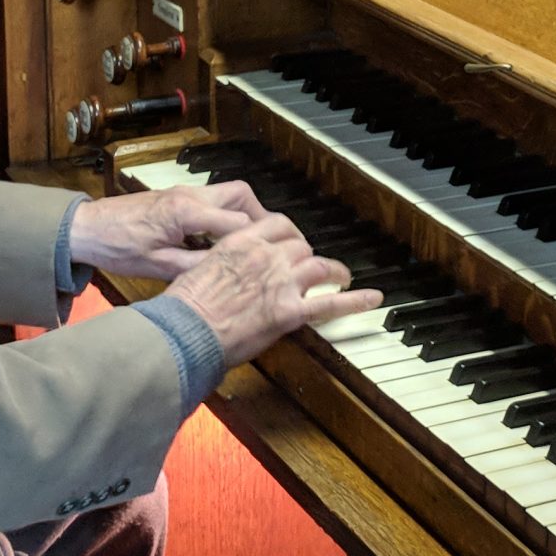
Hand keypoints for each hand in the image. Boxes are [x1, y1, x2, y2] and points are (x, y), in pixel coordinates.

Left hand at [67, 181, 266, 282]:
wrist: (88, 228)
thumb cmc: (117, 248)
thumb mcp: (158, 266)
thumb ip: (195, 267)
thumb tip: (229, 273)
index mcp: (186, 213)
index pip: (239, 222)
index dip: (258, 242)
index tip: (270, 258)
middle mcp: (190, 196)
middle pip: (242, 194)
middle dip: (260, 216)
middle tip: (266, 243)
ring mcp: (184, 192)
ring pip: (229, 193)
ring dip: (244, 213)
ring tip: (247, 242)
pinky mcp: (177, 196)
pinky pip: (213, 199)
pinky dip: (226, 214)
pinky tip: (222, 238)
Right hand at [160, 213, 381, 369]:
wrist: (185, 330)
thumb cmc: (184, 308)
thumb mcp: (197, 270)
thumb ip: (221, 266)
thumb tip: (227, 274)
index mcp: (240, 242)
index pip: (277, 225)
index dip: (290, 234)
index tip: (292, 241)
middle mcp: (265, 256)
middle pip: (300, 246)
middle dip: (307, 256)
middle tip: (311, 267)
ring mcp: (281, 282)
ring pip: (319, 266)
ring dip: (333, 271)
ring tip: (342, 277)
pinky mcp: (289, 311)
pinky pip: (330, 302)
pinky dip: (355, 300)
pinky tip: (371, 298)